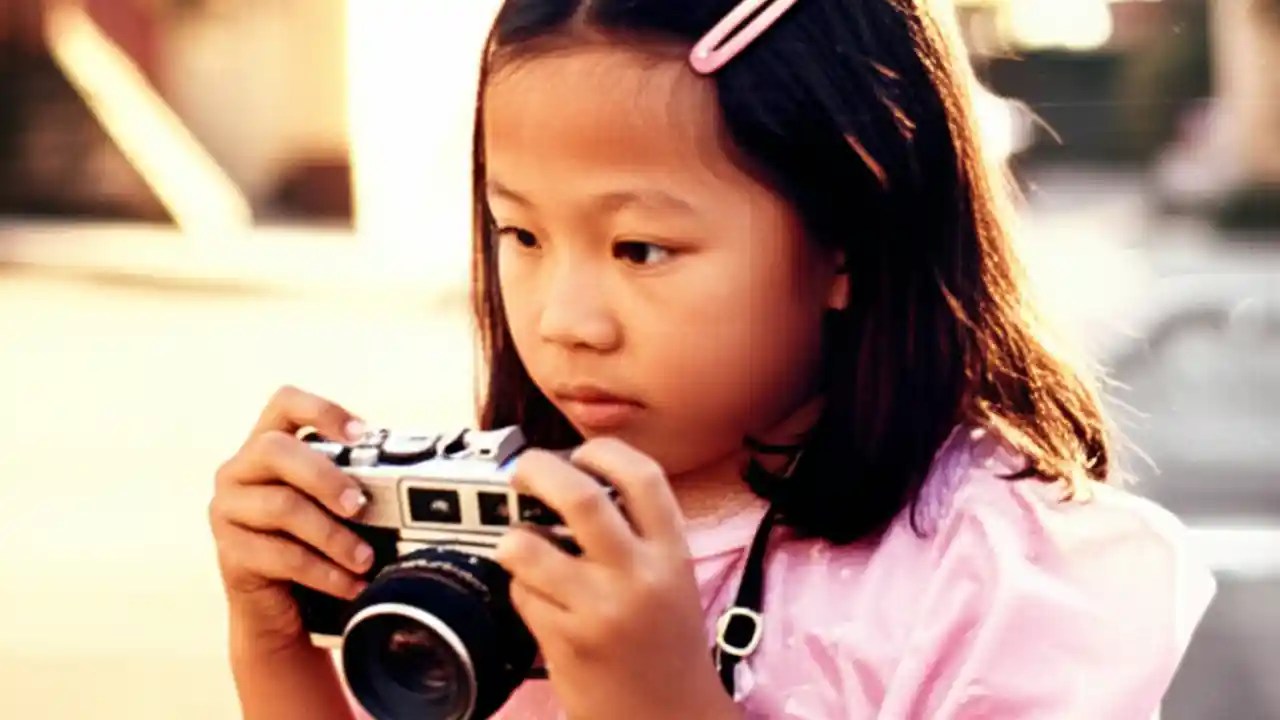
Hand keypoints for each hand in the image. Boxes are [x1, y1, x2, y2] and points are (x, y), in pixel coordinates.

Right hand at [209, 385, 375, 653]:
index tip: (362, 434)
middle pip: (275, 450)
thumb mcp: (333, 507)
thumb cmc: (315, 545)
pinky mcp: (230, 555)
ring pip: (282, 507)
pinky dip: (325, 572)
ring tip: (366, 558)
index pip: (284, 404)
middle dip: (325, 476)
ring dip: (333, 535)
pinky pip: (282, 556)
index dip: (321, 410)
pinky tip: (352, 584)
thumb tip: (408, 486)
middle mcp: (240, 471)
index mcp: (269, 447)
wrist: (279, 610)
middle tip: (359, 505)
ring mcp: (228, 512)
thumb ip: (355, 485)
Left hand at [494, 438, 738, 719]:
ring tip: (519, 544)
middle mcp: (639, 577)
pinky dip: (520, 590)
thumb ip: (638, 536)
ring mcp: (600, 610)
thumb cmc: (668, 650)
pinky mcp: (566, 643)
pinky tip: (537, 600)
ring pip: (529, 546)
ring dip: (513, 539)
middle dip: (538, 471)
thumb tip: (578, 486)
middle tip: (524, 473)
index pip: (643, 477)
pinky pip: (522, 596)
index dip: (604, 452)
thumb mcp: (672, 581)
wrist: (671, 719)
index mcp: (672, 555)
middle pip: (579, 496)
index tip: (581, 453)